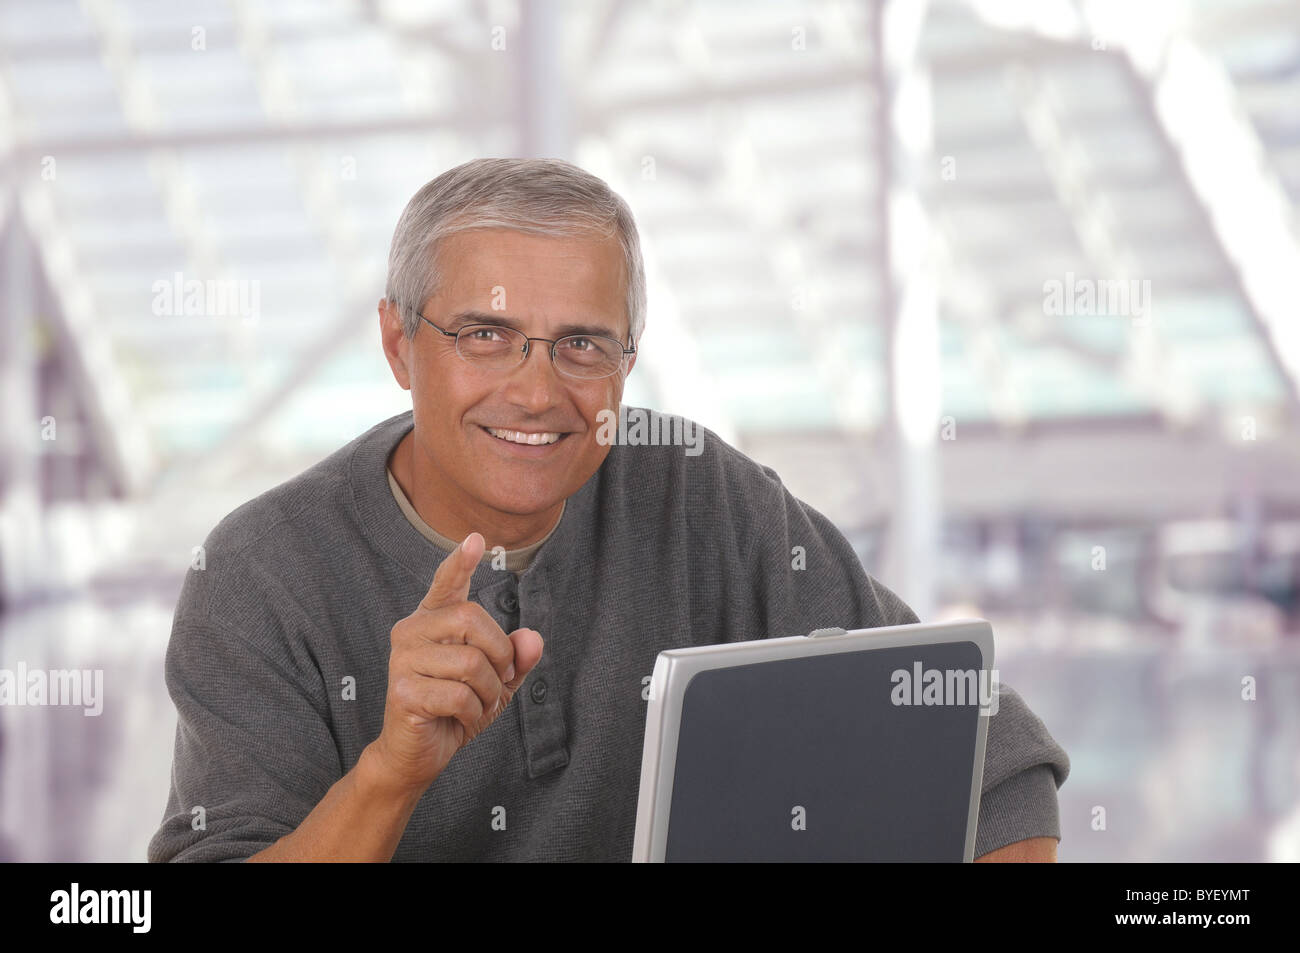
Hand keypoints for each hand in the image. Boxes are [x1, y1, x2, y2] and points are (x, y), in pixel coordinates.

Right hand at [370, 532, 543, 793]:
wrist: (418, 755)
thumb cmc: (455, 710)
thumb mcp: (496, 682)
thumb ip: (517, 658)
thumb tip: (533, 639)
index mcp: (433, 621)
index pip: (447, 584)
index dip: (460, 562)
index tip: (475, 539)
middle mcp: (412, 631)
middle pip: (472, 620)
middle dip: (500, 655)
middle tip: (499, 681)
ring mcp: (402, 660)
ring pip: (471, 663)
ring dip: (489, 692)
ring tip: (478, 704)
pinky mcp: (402, 691)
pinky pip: (460, 695)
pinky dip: (474, 713)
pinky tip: (462, 719)